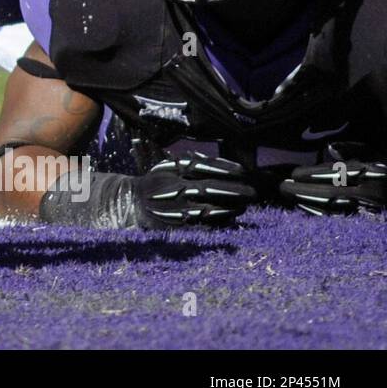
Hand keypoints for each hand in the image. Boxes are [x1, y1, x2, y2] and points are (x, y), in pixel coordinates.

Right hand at [133, 150, 255, 227]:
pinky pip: (203, 224)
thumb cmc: (156, 182)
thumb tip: (218, 163)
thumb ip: (190, 163)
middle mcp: (176, 189)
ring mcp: (177, 208)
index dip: (225, 169)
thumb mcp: (168, 167)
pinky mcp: (179, 224)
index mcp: (173, 172)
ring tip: (245, 205)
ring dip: (230, 207)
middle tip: (252, 192)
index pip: (204, 168)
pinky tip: (232, 217)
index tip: (243, 171)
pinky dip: (219, 221)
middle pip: (210, 189)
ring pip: (209, 208)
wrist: (134, 202)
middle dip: (234, 190)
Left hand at [281, 142, 386, 214]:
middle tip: (284, 187)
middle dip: (304, 191)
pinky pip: (339, 219)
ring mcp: (368, 209)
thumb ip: (354, 150)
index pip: (336, 174)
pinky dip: (319, 213)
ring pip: (333, 209)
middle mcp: (370, 193)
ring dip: (308, 202)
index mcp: (372, 174)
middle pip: (331, 193)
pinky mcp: (364, 221)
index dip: (313, 174)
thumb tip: (331, 147)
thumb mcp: (375, 156)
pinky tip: (304, 207)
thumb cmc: (385, 171)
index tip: (293, 174)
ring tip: (290, 196)